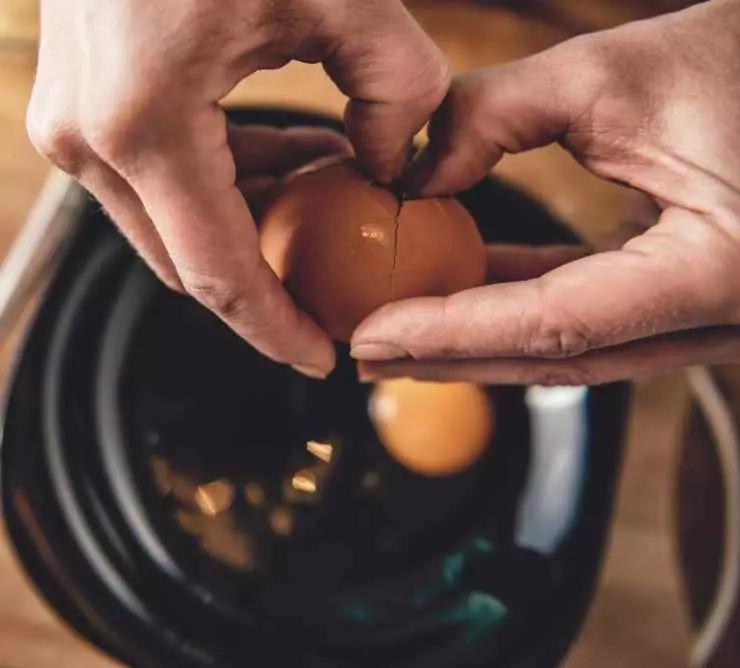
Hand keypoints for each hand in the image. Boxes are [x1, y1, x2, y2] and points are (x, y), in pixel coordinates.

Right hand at [26, 0, 447, 378]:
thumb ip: (395, 95)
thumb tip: (390, 169)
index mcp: (146, 126)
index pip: (221, 277)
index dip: (276, 330)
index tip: (323, 357)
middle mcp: (92, 140)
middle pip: (192, 264)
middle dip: (268, 286)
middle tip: (339, 283)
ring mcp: (79, 125)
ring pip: (176, 227)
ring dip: (253, 228)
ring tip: (330, 198)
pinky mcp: (89, 106)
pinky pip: (163, 183)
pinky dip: (227, 187)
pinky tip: (289, 156)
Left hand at [352, 0, 739, 385]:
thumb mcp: (619, 70)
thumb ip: (501, 112)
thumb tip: (416, 172)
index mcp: (717, 269)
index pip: (556, 322)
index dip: (454, 333)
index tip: (374, 335)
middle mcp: (717, 319)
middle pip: (555, 357)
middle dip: (453, 359)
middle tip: (367, 354)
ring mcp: (704, 321)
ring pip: (569, 351)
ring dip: (480, 345)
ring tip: (400, 337)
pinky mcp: (683, 303)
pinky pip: (589, 321)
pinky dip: (520, 312)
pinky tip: (465, 294)